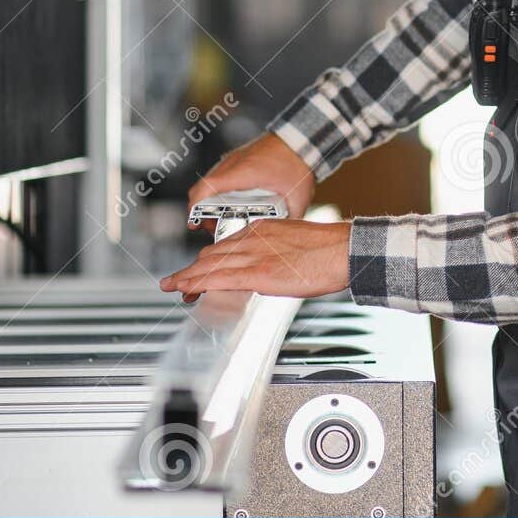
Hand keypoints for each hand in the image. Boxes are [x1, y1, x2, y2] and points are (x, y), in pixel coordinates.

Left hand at [158, 219, 350, 299]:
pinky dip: (200, 284)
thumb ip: (278, 252)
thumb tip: (272, 268)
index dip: (209, 258)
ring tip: (174, 286)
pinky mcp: (257, 273)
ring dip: (189, 277)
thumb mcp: (297, 242)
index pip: (227, 244)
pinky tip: (187, 289)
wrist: (344, 250)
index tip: (199, 267)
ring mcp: (254, 255)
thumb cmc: (331, 249)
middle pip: (213, 254)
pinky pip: (220, 279)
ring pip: (210, 266)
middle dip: (194, 269)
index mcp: (264, 228)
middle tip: (179, 281)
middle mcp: (254, 238)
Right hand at [187, 132, 316, 230]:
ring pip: (209, 183)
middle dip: (201, 211)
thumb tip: (282, 236)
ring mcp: (233, 160)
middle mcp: (233, 163)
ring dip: (208, 201)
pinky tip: (228, 204)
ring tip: (220, 219)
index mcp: (244, 172)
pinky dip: (217, 192)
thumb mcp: (297, 197)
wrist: (300, 140)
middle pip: (202, 188)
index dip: (196, 206)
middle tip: (211, 227)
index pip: (208, 186)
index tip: (194, 222)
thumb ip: (289, 219)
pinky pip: (219, 178)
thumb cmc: (298, 162)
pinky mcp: (237, 160)